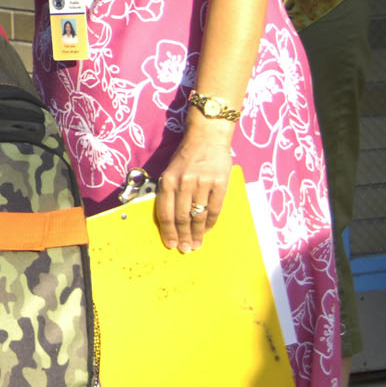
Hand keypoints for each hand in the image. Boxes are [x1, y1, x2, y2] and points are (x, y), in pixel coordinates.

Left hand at [155, 119, 233, 252]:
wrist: (207, 137)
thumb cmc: (187, 156)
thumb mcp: (170, 170)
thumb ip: (169, 191)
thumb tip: (169, 217)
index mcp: (168, 181)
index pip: (165, 212)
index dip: (167, 231)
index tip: (170, 244)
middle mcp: (183, 183)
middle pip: (182, 217)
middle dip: (182, 236)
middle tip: (184, 249)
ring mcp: (202, 183)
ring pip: (198, 215)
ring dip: (197, 233)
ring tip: (196, 245)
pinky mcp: (219, 183)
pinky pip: (215, 208)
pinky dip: (210, 222)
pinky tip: (207, 230)